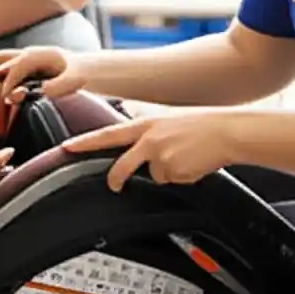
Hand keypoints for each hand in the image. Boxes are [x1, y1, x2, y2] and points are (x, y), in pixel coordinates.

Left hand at [62, 111, 242, 191]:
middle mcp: (150, 140)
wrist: (228, 131)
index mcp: (146, 124)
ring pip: (154, 175)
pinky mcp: (175, 172)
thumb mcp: (167, 115)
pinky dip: (182, 176)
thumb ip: (144, 117)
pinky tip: (193, 163)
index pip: (108, 134)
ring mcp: (162, 157)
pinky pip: (172, 181)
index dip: (85, 142)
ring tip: (185, 156)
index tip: (66, 148)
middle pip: (123, 165)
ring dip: (168, 171)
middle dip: (117, 178)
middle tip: (115, 185)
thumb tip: (127, 108)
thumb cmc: (201, 123)